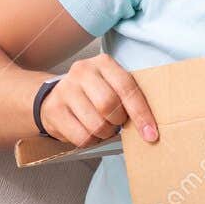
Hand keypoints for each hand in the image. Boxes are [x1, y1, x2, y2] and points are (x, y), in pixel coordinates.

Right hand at [38, 53, 158, 147]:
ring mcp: (65, 90)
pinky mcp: (54, 110)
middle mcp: (82, 71)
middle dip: (118, 123)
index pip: (127, 88)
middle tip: (116, 124)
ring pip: (96, 124)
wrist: (55, 96)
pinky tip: (88, 132)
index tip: (151, 134)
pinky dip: (90, 141)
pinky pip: (81, 137)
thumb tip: (149, 127)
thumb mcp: (112, 85)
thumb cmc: (93, 93)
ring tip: (101, 127)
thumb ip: (128, 98)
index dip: (141, 114)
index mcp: (103, 63)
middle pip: (108, 106)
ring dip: (104, 134)